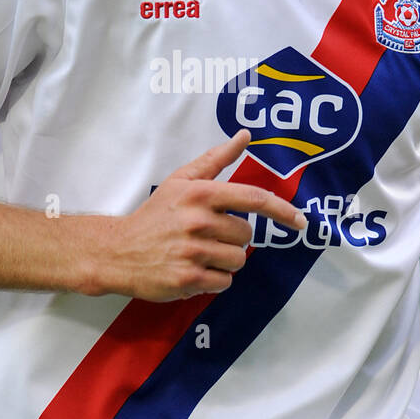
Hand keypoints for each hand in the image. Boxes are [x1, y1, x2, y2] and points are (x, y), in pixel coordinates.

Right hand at [95, 129, 306, 302]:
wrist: (118, 250)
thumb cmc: (155, 215)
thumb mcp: (181, 181)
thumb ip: (216, 159)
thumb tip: (245, 136)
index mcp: (200, 194)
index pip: (253, 199)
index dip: (282, 210)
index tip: (301, 221)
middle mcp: (197, 221)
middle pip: (247, 236)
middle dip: (233, 239)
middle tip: (206, 236)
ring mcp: (192, 252)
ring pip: (237, 261)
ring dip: (224, 261)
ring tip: (198, 254)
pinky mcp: (187, 279)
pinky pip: (223, 282)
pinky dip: (213, 280)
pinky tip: (192, 269)